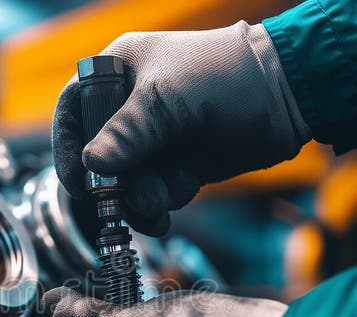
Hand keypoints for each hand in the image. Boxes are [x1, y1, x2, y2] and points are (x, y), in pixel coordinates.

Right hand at [52, 21, 310, 235]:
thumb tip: (93, 165)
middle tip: (126, 202)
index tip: (78, 180)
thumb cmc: (228, 77)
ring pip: (127, 181)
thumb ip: (128, 133)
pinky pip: (155, 192)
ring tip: (158, 204)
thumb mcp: (170, 99)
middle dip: (113, 184)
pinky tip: (182, 192)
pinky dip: (163, 201)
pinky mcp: (178, 163)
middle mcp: (132, 106)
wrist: (288, 96)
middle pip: (99, 156)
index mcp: (120, 72)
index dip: (68, 146)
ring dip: (139, 198)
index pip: (74, 109)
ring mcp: (156, 138)